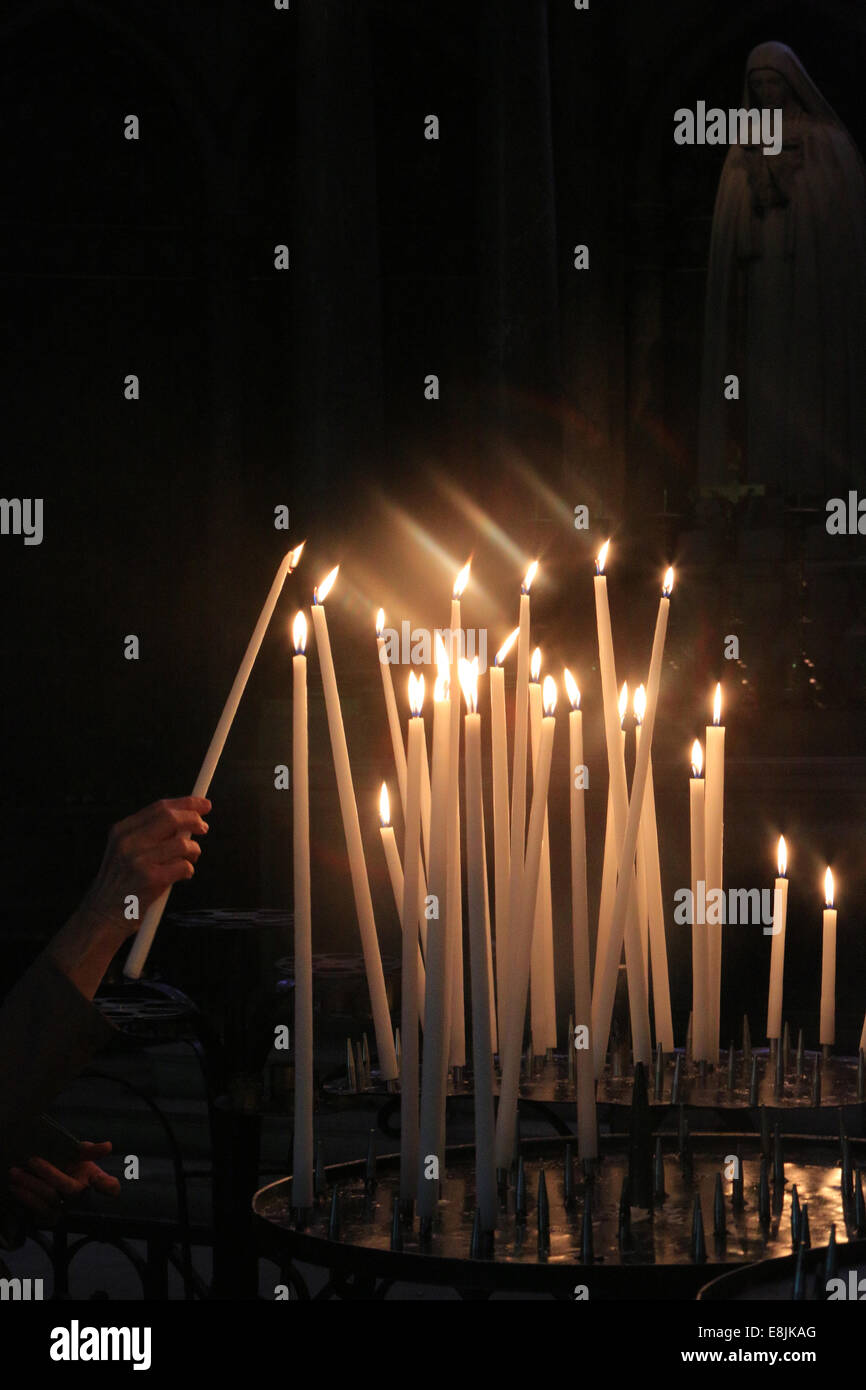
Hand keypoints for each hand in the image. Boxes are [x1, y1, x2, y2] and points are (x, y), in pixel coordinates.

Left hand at [7, 1142, 120, 1223]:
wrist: (40, 1170)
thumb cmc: (64, 1161)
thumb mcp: (77, 1152)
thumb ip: (89, 1150)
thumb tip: (109, 1146)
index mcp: (91, 1178)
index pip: (108, 1185)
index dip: (108, 1185)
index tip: (106, 1184)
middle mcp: (80, 1196)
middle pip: (70, 1189)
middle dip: (50, 1173)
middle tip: (32, 1160)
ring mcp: (65, 1208)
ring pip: (51, 1198)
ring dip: (32, 1184)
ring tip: (16, 1172)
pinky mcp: (48, 1218)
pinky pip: (38, 1210)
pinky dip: (26, 1198)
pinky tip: (16, 1187)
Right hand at [82, 797, 210, 935]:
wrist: (102, 916)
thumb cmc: (120, 884)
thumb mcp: (124, 851)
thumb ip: (149, 834)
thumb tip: (187, 819)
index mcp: (122, 831)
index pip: (159, 807)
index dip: (186, 803)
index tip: (203, 804)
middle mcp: (128, 842)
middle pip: (171, 818)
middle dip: (194, 819)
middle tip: (204, 828)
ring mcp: (138, 860)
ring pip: (182, 843)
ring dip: (193, 851)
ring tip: (189, 859)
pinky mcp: (150, 879)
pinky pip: (184, 866)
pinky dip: (188, 870)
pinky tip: (181, 876)